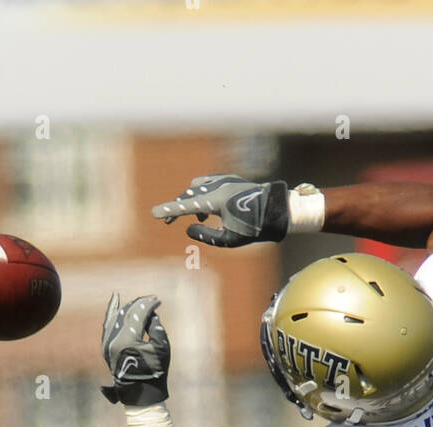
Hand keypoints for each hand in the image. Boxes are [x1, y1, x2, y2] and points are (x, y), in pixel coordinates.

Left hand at [100, 293, 169, 405]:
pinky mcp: (105, 347)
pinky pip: (108, 325)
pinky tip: (115, 304)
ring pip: (114, 317)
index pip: (137, 313)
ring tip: (129, 299)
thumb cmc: (154, 371)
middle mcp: (114, 339)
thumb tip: (149, 314)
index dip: (148, 304)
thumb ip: (155, 327)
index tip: (157, 300)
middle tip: (149, 300)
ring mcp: (107, 343)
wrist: (140, 392)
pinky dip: (112, 315)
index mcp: (128, 339)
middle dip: (138, 304)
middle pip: (126, 313)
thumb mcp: (162, 348)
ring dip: (125, 308)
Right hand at [151, 174, 289, 246]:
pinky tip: (207, 210)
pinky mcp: (230, 179)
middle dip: (177, 208)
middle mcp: (218, 187)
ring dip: (191, 201)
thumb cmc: (255, 228)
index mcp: (216, 201)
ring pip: (197, 188)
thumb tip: (188, 228)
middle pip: (189, 195)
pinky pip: (208, 184)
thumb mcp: (230, 240)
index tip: (154, 214)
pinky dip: (202, 195)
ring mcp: (224, 181)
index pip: (187, 206)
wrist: (277, 210)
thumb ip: (206, 235)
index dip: (169, 210)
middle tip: (168, 222)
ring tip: (195, 217)